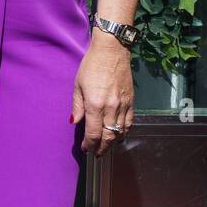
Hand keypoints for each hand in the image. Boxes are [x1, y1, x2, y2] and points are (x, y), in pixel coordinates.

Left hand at [73, 38, 134, 156]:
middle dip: (102, 148)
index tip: (86, 149)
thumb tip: (74, 122)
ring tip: (106, 147)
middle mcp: (111, 108)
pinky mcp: (132, 101)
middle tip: (96, 154)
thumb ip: (77, 106)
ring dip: (113, 142)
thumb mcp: (78, 85)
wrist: (112, 51)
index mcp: (95, 104)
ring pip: (120, 132)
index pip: (94, 133)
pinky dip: (125, 132)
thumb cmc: (91, 66)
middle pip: (108, 136)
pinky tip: (119, 135)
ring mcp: (123, 105)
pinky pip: (130, 122)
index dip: (89, 144)